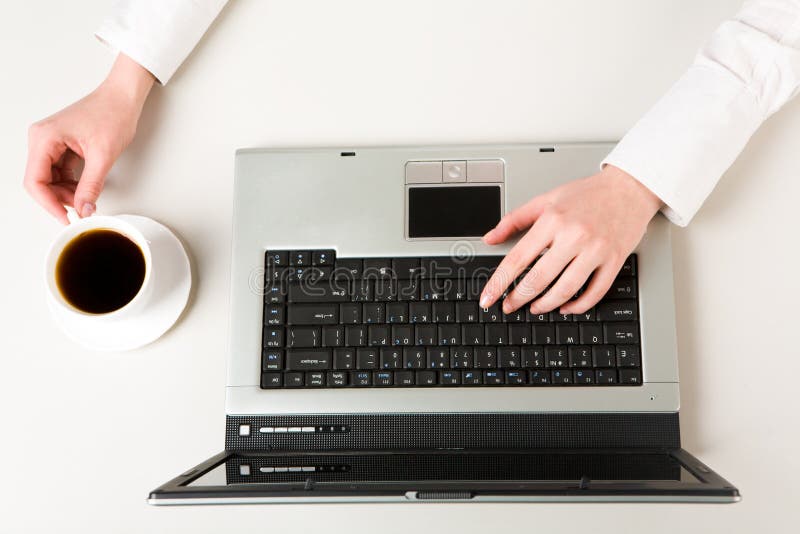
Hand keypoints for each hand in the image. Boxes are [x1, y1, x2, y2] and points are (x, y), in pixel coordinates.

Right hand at [24, 54, 154, 223]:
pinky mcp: (61, 145)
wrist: (123, 97)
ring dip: (66, 192)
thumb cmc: (113, 113)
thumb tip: (84, 209)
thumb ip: (91, 185)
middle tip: (82, 209)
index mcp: (44, 138)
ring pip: (50, 178)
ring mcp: (50, 142)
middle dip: (59, 199)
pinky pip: (59, 171)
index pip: (35, 181)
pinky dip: (71, 183)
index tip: (66, 218)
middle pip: (39, 181)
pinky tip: (85, 188)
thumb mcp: (103, 155)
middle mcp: (41, 139)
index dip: (49, 204)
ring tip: (87, 198)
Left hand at [479, 165, 662, 314]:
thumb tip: (489, 238)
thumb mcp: (546, 200)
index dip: (499, 282)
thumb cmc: (587, 194)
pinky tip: (565, 307)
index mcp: (552, 220)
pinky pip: (595, 292)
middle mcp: (573, 236)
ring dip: (545, 305)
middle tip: (509, 307)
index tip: (487, 297)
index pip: (517, 258)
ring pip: (565, 290)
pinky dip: (578, 305)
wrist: (629, 188)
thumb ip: (514, 220)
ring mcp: (596, 250)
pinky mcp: (614, 260)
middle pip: (539, 279)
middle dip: (518, 298)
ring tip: (534, 308)